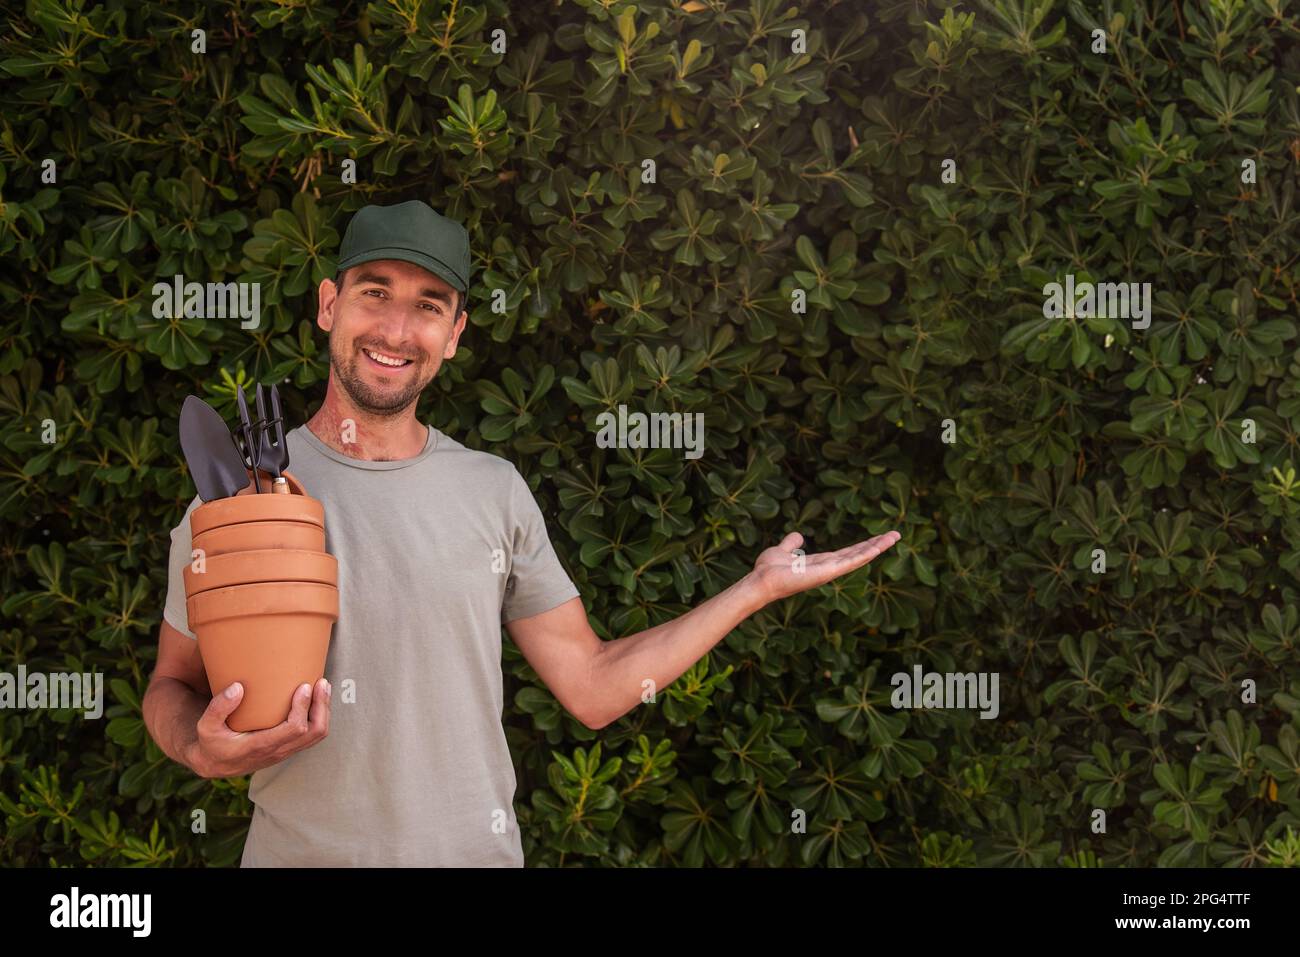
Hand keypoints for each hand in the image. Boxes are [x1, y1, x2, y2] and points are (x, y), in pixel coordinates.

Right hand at [189, 679, 330, 778]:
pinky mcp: (288, 748)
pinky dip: (319, 717)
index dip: (303, 708)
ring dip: (324, 711)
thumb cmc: (212, 741)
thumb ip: (219, 708)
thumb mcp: (206, 726)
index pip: (293, 729)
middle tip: (322, 683)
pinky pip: (312, 735)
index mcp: (260, 746)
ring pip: (316, 736)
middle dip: (321, 707)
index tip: (304, 687)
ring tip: (323, 688)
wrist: (215, 764)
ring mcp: (285, 751)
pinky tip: (315, 699)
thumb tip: (238, 688)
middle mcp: (277, 751)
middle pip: (313, 732)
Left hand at [746, 530, 901, 605]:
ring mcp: (830, 571)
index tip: (877, 538)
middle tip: (895, 535)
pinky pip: (851, 561)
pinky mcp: (829, 572)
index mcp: (821, 563)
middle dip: (876, 545)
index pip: (847, 553)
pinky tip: (879, 546)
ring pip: (860, 557)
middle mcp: (829, 568)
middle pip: (858, 554)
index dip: (862, 545)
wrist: (761, 580)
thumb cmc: (769, 569)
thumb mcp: (782, 550)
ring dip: (878, 546)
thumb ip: (791, 543)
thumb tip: (799, 536)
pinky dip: (867, 553)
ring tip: (895, 536)